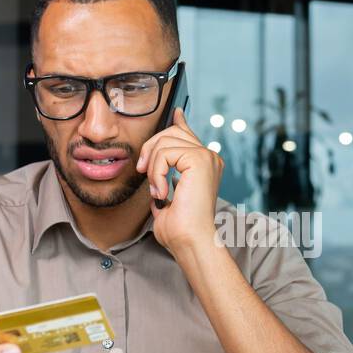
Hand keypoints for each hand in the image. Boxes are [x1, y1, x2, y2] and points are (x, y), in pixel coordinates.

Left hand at [136, 107, 222, 253]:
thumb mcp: (165, 198)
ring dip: (152, 167)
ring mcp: (206, 157)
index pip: (189, 135)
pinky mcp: (199, 159)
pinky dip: (157, 172)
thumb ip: (162, 178)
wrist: (190, 240)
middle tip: (143, 171)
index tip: (175, 112)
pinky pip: (165, 153)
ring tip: (157, 191)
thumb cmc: (179, 229)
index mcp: (205, 165)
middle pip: (171, 132)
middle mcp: (210, 158)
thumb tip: (151, 165)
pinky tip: (162, 191)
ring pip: (165, 142)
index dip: (179, 122)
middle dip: (150, 148)